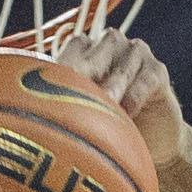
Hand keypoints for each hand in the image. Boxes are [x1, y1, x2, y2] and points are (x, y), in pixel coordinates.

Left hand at [56, 29, 185, 173]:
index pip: (67, 54)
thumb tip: (33, 122)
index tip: (44, 93)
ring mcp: (133, 55)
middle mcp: (107, 48)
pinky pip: (147, 78)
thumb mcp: (83, 123)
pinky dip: (136, 94)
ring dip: (112, 83)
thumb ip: (63, 113)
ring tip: (106, 104)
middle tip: (70, 93)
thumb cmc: (109, 132)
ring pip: (120, 62)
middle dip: (81, 72)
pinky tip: (129, 113)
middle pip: (91, 52)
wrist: (152, 144)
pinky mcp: (157, 71)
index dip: (57, 72)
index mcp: (82, 55)